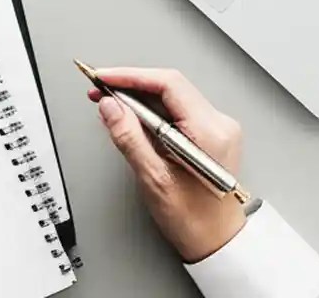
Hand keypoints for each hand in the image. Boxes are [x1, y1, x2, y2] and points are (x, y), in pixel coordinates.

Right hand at [88, 69, 244, 263]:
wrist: (218, 242)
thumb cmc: (194, 220)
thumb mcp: (154, 179)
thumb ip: (130, 138)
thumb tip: (110, 107)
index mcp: (210, 132)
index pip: (168, 84)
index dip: (131, 76)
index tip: (104, 77)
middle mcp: (219, 124)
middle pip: (169, 87)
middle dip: (130, 85)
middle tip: (99, 90)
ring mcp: (217, 127)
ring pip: (171, 97)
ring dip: (138, 97)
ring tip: (109, 103)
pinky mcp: (210, 133)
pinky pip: (177, 110)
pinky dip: (151, 110)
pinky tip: (131, 116)